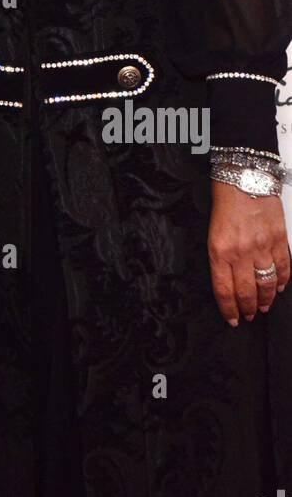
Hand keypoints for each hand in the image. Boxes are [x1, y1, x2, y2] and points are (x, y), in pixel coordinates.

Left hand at [208, 180, 290, 324]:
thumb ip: (221, 258)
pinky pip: (283, 267)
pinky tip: (279, 286)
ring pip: (267, 284)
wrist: (244, 177)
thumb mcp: (212, 233)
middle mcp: (241, 252)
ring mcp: (262, 246)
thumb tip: (228, 281)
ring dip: (266, 299)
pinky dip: (282, 280)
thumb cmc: (225, 202)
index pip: (224, 290)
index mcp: (220, 251)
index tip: (233, 319)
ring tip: (264, 306)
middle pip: (247, 292)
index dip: (229, 309)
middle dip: (248, 308)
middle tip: (250, 315)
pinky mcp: (278, 239)